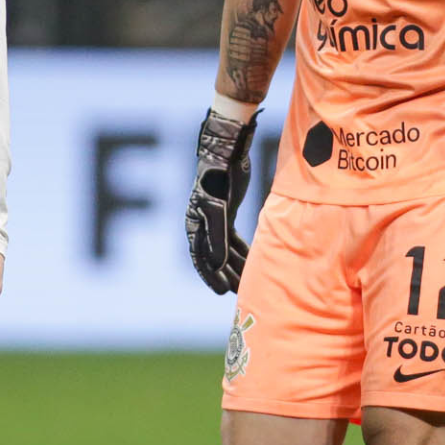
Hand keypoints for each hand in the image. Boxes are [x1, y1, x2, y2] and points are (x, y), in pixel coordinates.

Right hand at [186, 108, 255, 293]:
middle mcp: (201, 224)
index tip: (221, 292)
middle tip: (238, 292)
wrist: (226, 151)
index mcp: (193, 224)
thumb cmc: (219, 178)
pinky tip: (251, 260)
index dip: (210, 276)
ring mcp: (214, 218)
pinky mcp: (226, 211)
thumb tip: (217, 263)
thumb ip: (218, 236)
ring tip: (247, 281)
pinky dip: (241, 249)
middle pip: (213, 257)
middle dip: (225, 275)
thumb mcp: (218, 208)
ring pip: (224, 248)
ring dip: (235, 264)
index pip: (200, 257)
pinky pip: (233, 237)